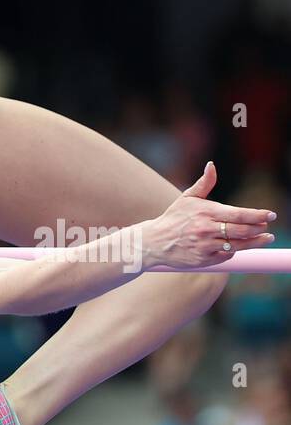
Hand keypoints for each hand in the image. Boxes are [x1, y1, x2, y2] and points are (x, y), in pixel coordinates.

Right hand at [144, 162, 275, 268]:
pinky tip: (238, 247)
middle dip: (259, 229)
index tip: (271, 215)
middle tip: (268, 227)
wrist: (152, 243)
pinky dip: (234, 251)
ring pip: (237, 245)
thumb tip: (211, 165)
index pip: (238, 214)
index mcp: (206, 212)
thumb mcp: (187, 198)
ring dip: (255, 242)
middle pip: (242, 230)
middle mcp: (206, 230)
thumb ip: (204, 183)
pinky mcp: (203, 260)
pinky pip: (226, 256)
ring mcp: (205, 246)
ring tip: (266, 238)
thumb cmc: (173, 218)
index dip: (258, 215)